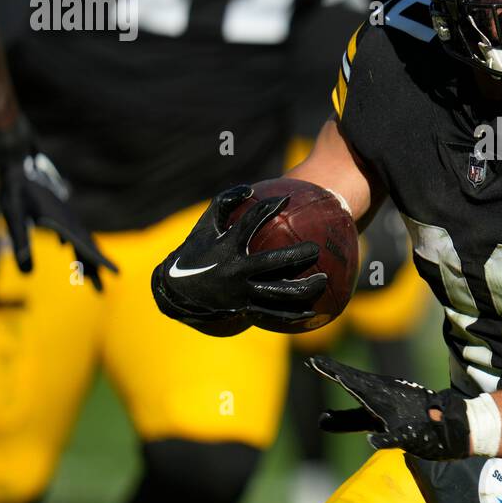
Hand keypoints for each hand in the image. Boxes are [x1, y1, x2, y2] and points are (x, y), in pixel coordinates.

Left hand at [0, 118, 116, 290]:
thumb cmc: (15, 190)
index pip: (85, 247)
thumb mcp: (14, 217)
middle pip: (87, 248)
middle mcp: (68, 221)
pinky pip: (71, 232)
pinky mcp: (57, 213)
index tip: (116, 274)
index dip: (100, 262)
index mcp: (61, 224)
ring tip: (88, 276)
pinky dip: (75, 245)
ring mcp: (64, 216)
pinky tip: (65, 249)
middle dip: (94, 270)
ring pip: (81, 240)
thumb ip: (20, 242)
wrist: (18, 166)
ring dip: (86, 258)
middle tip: (101, 290)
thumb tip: (27, 274)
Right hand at [151, 185, 327, 335]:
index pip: (251, 221)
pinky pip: (274, 313)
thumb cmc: (195, 252)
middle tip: (317, 249)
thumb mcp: (205, 226)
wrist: (177, 292)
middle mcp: (236, 270)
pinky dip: (295, 314)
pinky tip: (315, 311)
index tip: (286, 198)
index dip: (269, 208)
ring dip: (305, 287)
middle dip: (300, 255)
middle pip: (275, 263)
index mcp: (227, 247)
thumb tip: (250, 189)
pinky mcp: (245, 309)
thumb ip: (225, 203)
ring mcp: (241, 292)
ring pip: (280, 292)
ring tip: (324, 279)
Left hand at [309, 356, 470, 460]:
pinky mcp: (409, 435)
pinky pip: (395, 438)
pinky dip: (383, 439)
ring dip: (360, 393)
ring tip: (342, 381)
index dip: (331, 371)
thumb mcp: (371, 419)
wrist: (446, 425)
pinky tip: (371, 442)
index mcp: (375, 394)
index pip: (350, 382)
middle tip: (318, 364)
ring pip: (376, 404)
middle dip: (341, 374)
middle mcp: (385, 400)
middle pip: (359, 385)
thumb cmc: (404, 418)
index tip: (311, 361)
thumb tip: (319, 420)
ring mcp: (397, 415)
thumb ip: (346, 420)